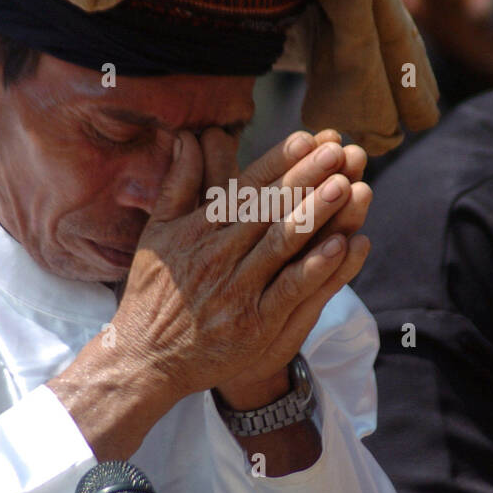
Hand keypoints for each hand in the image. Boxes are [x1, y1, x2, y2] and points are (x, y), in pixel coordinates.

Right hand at [112, 128, 368, 418]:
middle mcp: (218, 254)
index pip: (246, 187)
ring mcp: (237, 290)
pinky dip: (316, 267)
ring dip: (316, 213)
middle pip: (269, 209)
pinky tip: (343, 245)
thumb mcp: (158, 232)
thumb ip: (177, 182)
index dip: (278, 161)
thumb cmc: (154, 291)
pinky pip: (290, 290)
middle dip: (306, 177)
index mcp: (198, 228)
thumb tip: (185, 134)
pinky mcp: (253, 324)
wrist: (145, 357)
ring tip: (346, 186)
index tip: (308, 138)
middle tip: (338, 150)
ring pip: (283, 244)